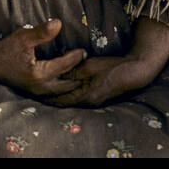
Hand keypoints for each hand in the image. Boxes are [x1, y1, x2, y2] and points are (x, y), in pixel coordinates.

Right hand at [0, 19, 85, 96]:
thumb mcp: (23, 37)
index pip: (64, 66)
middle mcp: (39, 87)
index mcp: (38, 74)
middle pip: (67, 85)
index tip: (85, 51)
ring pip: (61, 91)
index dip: (75, 57)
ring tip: (83, 76)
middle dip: (78, 78)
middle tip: (91, 69)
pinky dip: (62, 87)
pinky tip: (68, 81)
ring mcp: (37, 92)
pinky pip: (54, 93)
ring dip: (72, 84)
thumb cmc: (6, 47)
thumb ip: (42, 32)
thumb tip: (59, 23)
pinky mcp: (34, 92)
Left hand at [44, 54, 162, 107]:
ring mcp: (94, 101)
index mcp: (85, 96)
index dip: (47, 97)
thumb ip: (72, 70)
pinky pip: (79, 97)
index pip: (60, 100)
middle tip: (36, 92)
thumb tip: (56, 72)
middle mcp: (88, 102)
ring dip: (60, 95)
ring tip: (46, 90)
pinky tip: (64, 88)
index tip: (34, 92)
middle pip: (65, 102)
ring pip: (71, 100)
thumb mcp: (88, 66)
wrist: (134, 72)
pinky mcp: (98, 96)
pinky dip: (69, 93)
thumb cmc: (111, 67)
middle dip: (51, 97)